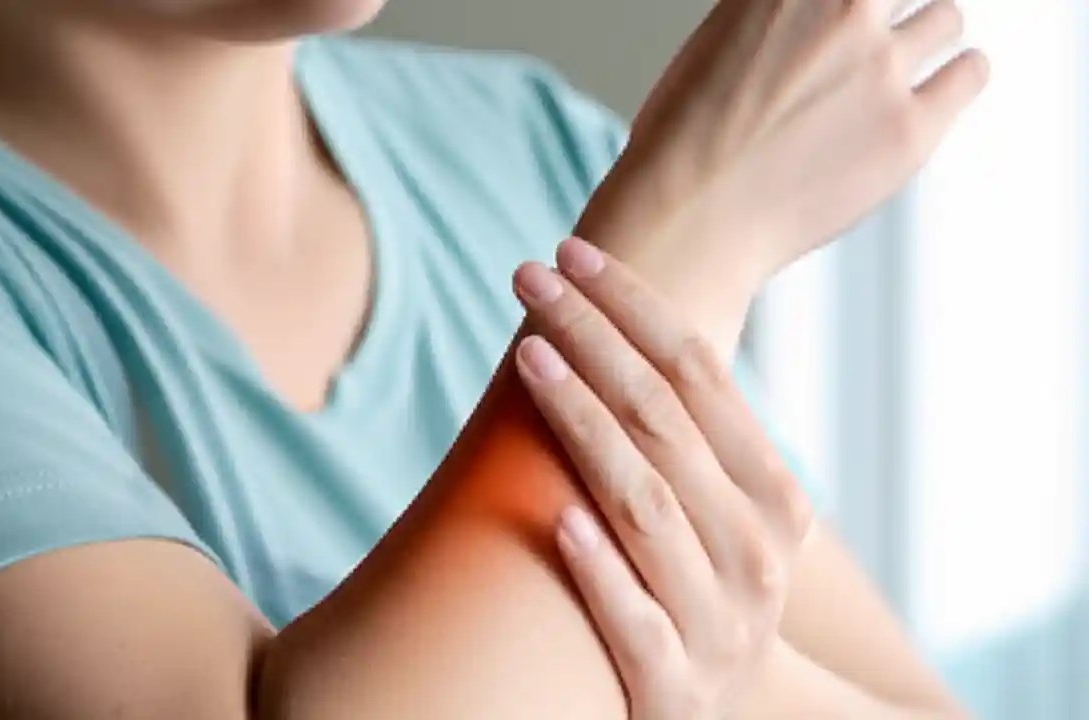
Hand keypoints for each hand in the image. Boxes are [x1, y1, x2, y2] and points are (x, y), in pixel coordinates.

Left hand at [512, 238, 814, 718]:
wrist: (734, 713)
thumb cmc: (707, 585)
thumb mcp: (722, 513)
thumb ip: (684, 439)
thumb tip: (608, 325)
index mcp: (773, 497)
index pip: (700, 375)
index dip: (634, 306)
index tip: (572, 252)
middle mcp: (755, 552)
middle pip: (663, 419)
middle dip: (593, 337)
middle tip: (529, 275)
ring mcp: (717, 622)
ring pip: (642, 503)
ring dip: (583, 424)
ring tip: (529, 357)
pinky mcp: (670, 685)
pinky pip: (633, 621)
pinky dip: (599, 569)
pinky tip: (560, 520)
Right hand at [582, 0, 987, 289]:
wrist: (690, 218)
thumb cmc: (683, 150)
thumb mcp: (712, 50)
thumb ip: (775, 25)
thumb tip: (800, 30)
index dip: (850, 3)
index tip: (850, 16)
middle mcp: (841, 9)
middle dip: (882, 10)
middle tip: (868, 42)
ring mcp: (881, 66)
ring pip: (944, 16)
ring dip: (925, 37)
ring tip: (900, 71)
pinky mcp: (912, 126)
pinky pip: (971, 72)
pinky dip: (959, 77)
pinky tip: (940, 92)